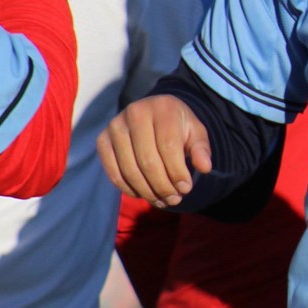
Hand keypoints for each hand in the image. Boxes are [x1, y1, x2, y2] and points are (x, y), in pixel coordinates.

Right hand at [97, 95, 211, 206]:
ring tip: (162, 200)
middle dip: (163, 186)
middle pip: (148, 161)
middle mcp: (135, 113)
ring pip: (130, 170)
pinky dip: (129, 189)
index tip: (186, 188)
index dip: (177, 172)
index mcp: (162, 107)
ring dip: (147, 191)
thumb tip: (205, 167)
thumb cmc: (177, 126)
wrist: (153, 113)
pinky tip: (144, 194)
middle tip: (175, 199)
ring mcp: (115, 126)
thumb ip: (201, 149)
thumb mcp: (195, 132)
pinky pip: (114, 172)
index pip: (168, 147)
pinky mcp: (102, 140)